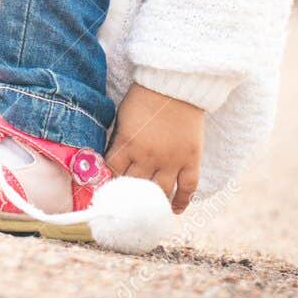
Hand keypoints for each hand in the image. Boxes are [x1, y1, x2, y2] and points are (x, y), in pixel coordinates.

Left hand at [105, 83, 203, 213]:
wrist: (175, 86)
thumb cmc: (144, 98)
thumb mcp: (122, 118)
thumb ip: (118, 141)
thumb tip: (110, 162)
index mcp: (126, 144)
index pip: (112, 173)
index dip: (108, 184)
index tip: (106, 191)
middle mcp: (148, 157)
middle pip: (134, 187)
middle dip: (127, 198)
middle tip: (124, 207)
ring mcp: (171, 160)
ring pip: (160, 192)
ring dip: (152, 204)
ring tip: (147, 212)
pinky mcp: (191, 160)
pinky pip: (187, 188)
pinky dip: (181, 201)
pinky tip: (174, 210)